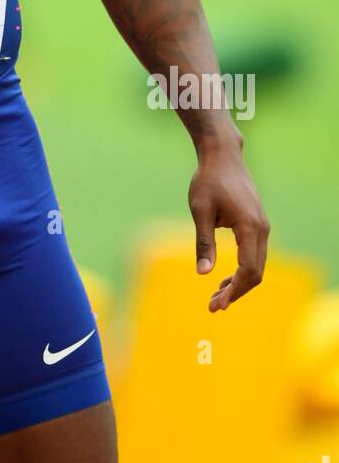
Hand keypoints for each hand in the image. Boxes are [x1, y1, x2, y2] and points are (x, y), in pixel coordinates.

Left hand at [188, 141, 269, 310]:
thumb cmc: (208, 180)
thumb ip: (204, 242)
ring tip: (216, 296)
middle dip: (236, 292)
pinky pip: (255, 254)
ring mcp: (262, 226)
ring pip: (257, 265)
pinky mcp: (257, 224)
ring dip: (239, 283)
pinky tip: (224, 278)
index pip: (248, 270)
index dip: (234, 290)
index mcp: (250, 227)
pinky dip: (242, 270)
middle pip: (256, 272)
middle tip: (213, 306)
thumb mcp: (200, 211)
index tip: (216, 303)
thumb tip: (203, 273)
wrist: (222, 155)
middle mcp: (262, 229)